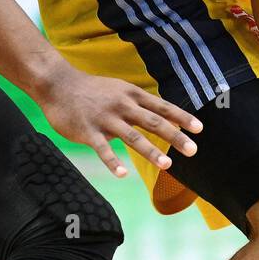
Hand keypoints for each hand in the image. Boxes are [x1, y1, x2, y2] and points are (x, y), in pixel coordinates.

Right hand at [35, 63, 202, 177]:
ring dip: (151, 151)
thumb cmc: (91, 90)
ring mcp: (105, 119)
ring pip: (132, 136)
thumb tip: (160, 116)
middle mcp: (122, 105)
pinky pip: (103, 149)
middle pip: (153, 122)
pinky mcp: (88, 131)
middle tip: (193, 150)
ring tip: (167, 165)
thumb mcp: (119, 89)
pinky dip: (113, 162)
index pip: (162, 107)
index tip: (200, 129)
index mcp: (131, 95)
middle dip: (174, 136)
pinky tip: (123, 175)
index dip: (181, 117)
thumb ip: (137, 104)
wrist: (58, 84)